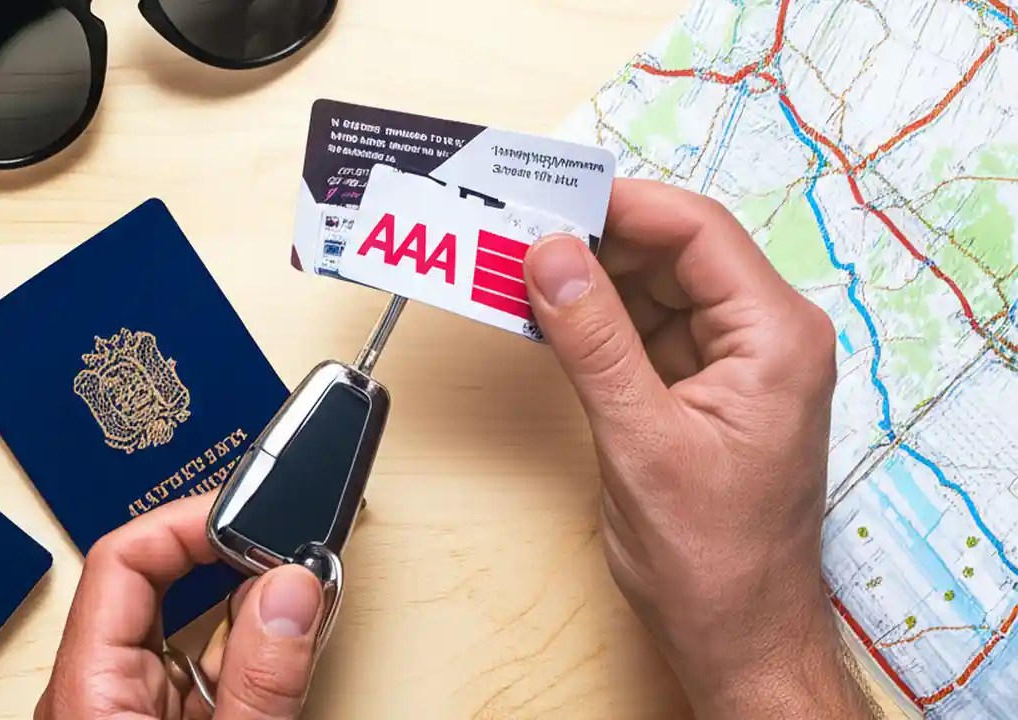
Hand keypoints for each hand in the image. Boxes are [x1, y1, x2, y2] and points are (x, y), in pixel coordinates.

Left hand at [36, 495, 324, 719]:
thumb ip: (258, 682)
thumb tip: (292, 590)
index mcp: (88, 693)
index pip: (120, 562)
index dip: (187, 523)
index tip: (252, 514)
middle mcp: (99, 694)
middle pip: (157, 585)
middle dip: (230, 554)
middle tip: (289, 541)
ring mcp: (130, 711)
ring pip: (189, 627)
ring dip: (250, 601)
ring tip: (304, 581)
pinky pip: (204, 668)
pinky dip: (252, 646)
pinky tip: (290, 632)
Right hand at [524, 180, 876, 717]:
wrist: (735, 634)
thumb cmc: (714, 557)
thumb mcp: (642, 440)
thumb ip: (595, 342)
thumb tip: (551, 257)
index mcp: (776, 338)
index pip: (698, 232)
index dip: (621, 205)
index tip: (551, 197)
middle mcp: (763, 338)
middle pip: (674, 253)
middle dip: (595, 242)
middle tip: (518, 233)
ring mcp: (731, 363)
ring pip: (653, 289)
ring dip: (588, 281)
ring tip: (519, 271)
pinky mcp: (698, 388)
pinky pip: (642, 332)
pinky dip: (594, 323)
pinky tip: (547, 318)